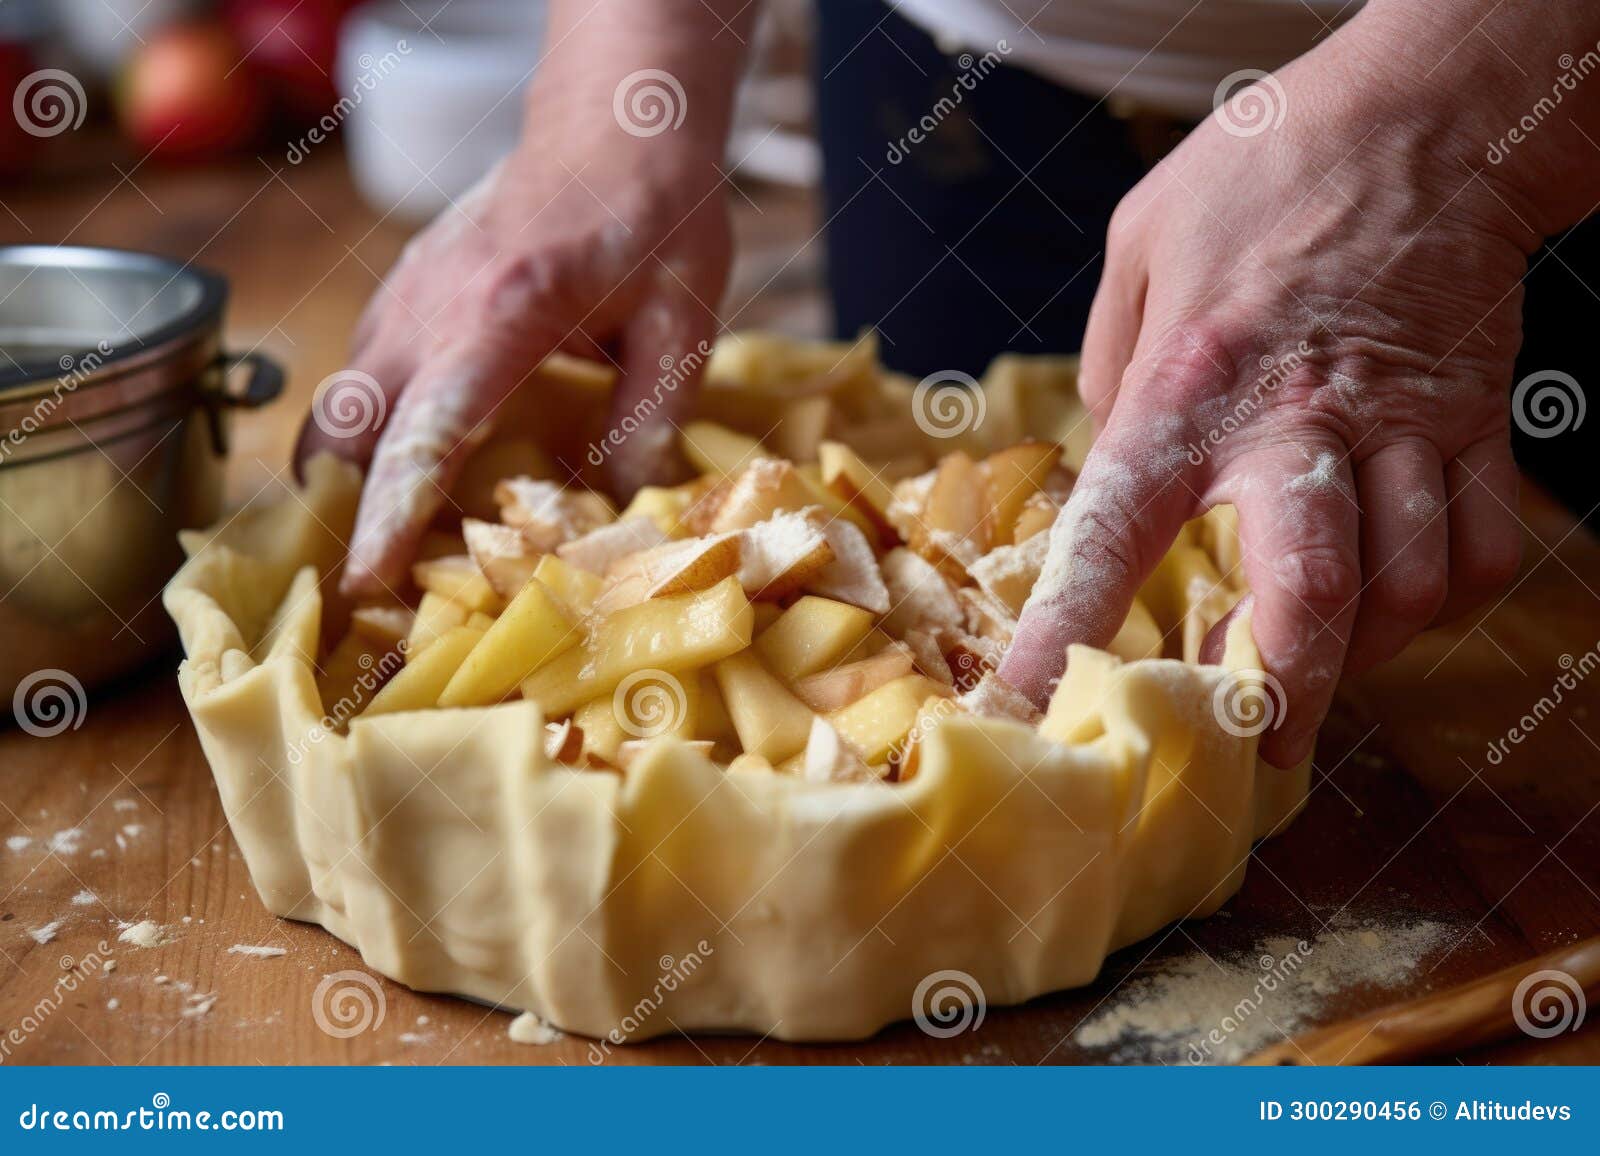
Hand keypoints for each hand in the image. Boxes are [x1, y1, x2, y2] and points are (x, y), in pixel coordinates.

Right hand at [297, 1, 749, 600]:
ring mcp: (404, 297)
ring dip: (344, 484)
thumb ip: (651, 422)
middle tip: (362, 598)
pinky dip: (365, 441)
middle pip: (340, 428)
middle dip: (337, 515)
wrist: (616, 122)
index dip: (390, 513)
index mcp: (501, 314)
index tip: (364, 581)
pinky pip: (360, 383)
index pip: (424, 430)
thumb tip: (623, 520)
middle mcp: (429, 308)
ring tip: (379, 561)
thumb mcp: (684, 323)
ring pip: (336, 408)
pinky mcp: (403, 298)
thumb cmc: (658, 217)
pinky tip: (406, 486)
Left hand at [1000, 11, 1542, 766]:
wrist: (1423, 113)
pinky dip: (1446, 597)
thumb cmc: (1265, 173)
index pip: (1112, 540)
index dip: (1061, 639)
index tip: (1021, 709)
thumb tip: (1110, 451)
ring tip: (1319, 662)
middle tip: (1255, 744)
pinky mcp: (1476, 423)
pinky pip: (1484, 552)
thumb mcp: (1140, 250)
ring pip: (1407, 593)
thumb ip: (1114, 365)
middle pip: (1309, 598)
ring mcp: (1401, 429)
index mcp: (1186, 390)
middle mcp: (1296, 426)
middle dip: (1281, 694)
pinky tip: (1400, 592)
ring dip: (1363, 653)